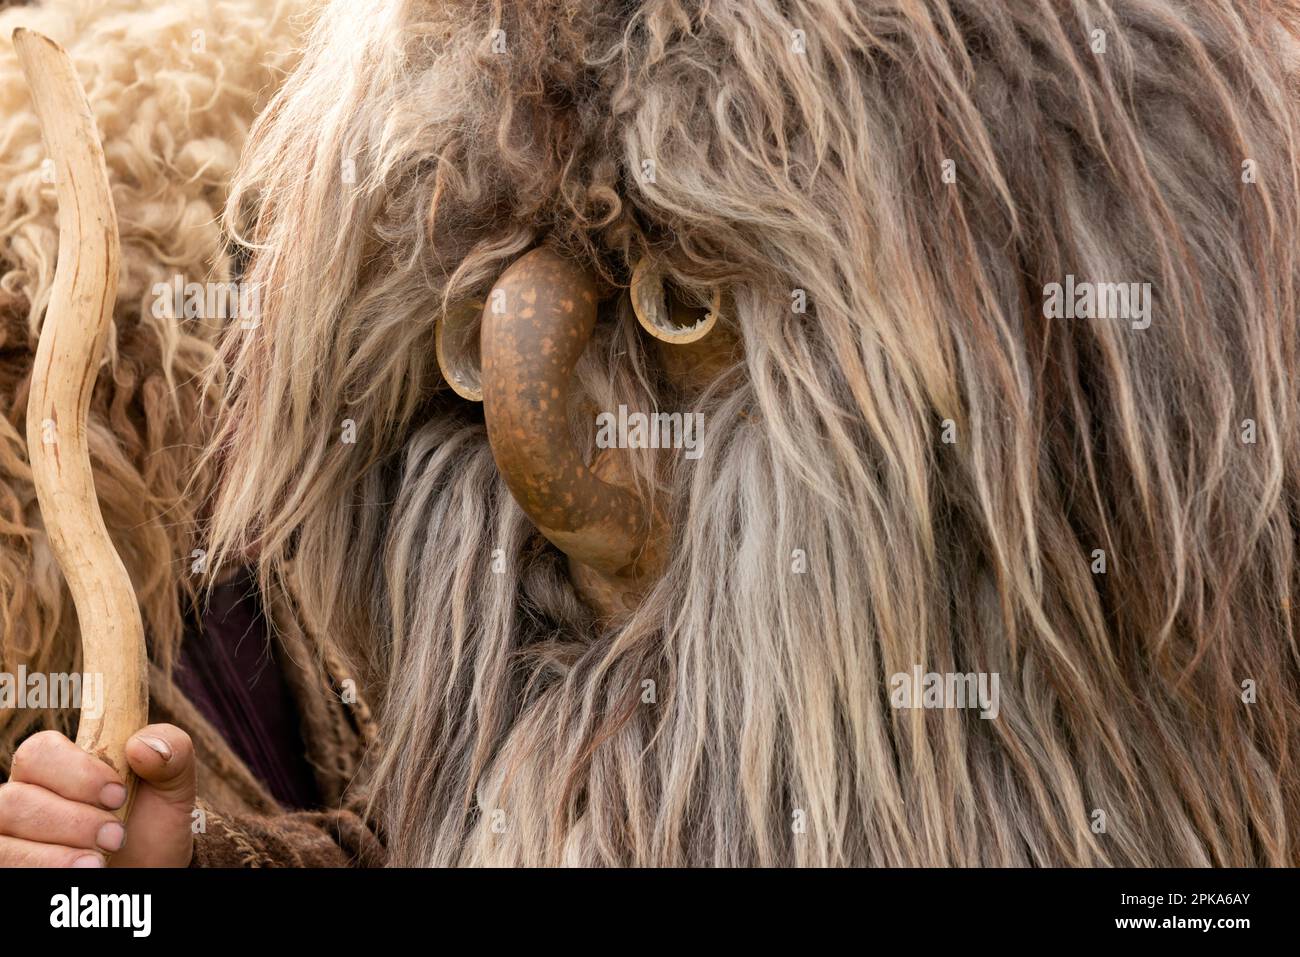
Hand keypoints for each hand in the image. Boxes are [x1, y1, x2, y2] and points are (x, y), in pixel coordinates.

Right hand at [0, 725, 196, 866]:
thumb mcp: (173, 783)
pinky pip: (3, 864)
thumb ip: (170, 750)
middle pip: (15, 799)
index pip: (39, 752)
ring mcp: (12, 836)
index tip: (118, 794)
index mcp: (59, 766)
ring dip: (55, 851)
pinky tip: (81, 873)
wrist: (151, 869)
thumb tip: (142, 744)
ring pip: (3, 838)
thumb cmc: (152, 821)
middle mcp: (26, 797)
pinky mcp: (11, 865)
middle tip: (116, 834)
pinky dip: (42, 868)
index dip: (76, 773)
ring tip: (100, 860)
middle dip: (71, 820)